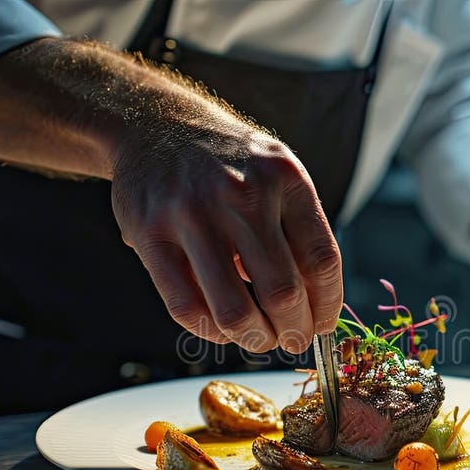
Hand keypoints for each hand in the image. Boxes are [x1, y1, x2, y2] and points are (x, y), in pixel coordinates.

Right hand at [0, 38, 342, 353]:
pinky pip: (181, 303)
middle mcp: (240, 192)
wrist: (150, 124)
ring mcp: (189, 213)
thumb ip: (294, 232)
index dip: (324, 310)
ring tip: (250, 340)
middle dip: (286, 333)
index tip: (318, 331)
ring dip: (245, 337)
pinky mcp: (146, 234)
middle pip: (278, 292)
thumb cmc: (225, 158)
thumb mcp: (273, 176)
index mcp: (284, 176)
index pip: (321, 260)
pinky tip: (214, 328)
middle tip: (283, 345)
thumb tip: (316, 309)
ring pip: (229, 305)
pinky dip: (203, 327)